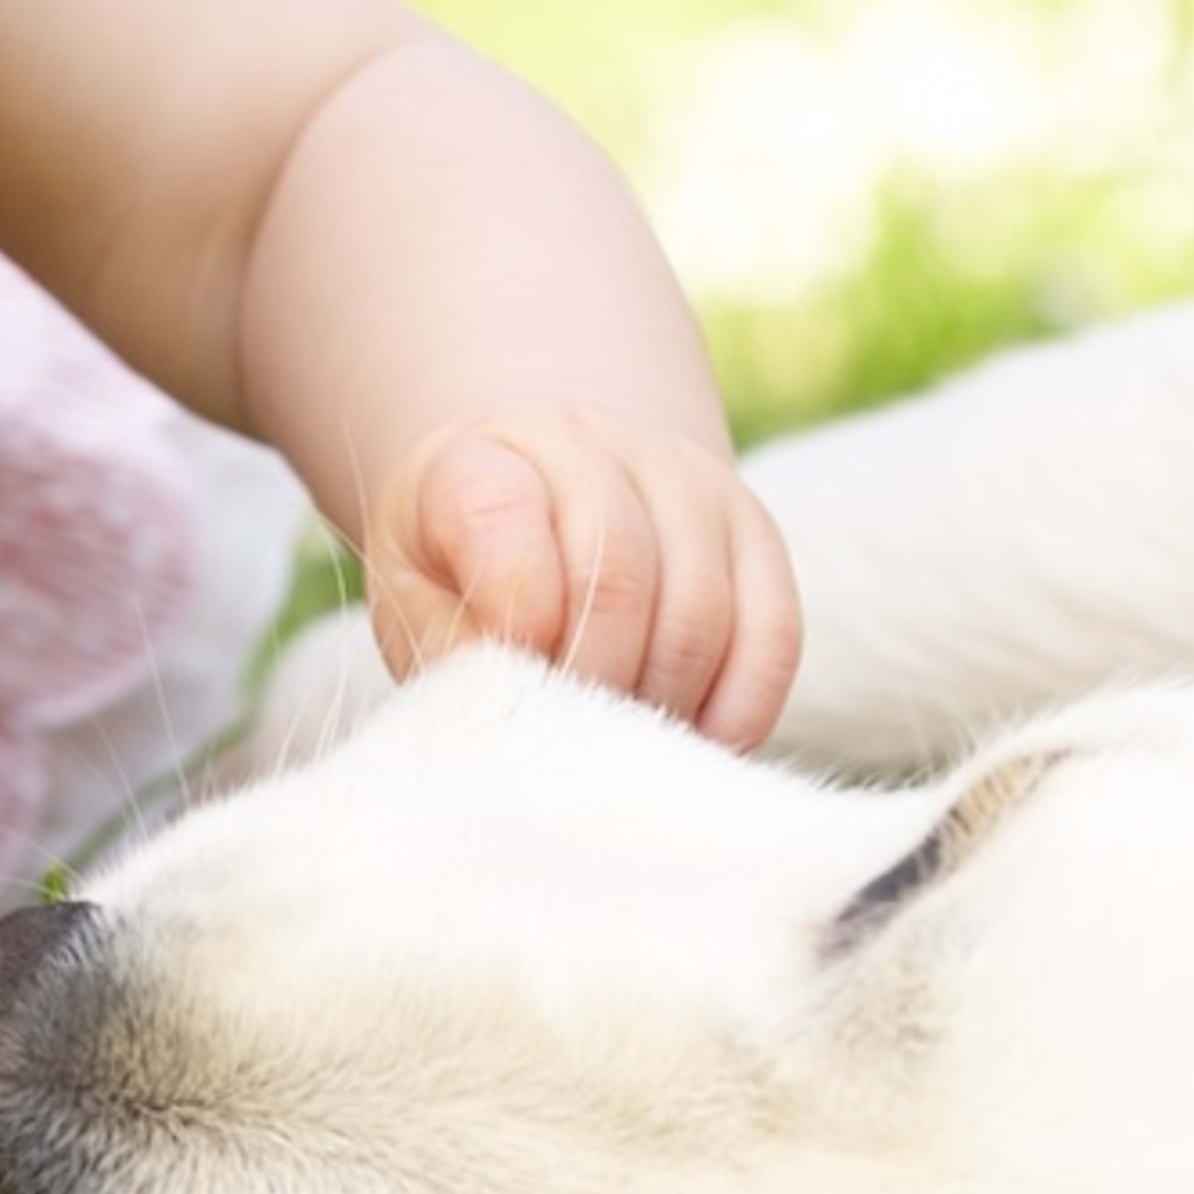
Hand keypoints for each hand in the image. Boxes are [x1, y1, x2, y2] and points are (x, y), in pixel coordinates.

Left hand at [365, 407, 800, 747]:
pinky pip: (775, 631)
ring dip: (664, 704)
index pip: (499, 515)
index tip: (515, 685)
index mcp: (479, 462)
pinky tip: (699, 740)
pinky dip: (742, 707)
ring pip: (700, 609)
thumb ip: (456, 653)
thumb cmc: (464, 576)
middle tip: (575, 743)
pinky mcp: (754, 529)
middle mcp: (589, 445)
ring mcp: (685, 481)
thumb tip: (524, 725)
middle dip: (595, 680)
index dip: (514, 616)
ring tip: (627, 747)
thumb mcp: (418, 604)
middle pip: (615, 571)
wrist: (538, 491)